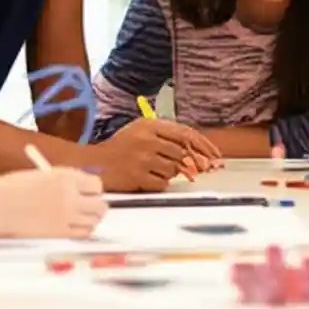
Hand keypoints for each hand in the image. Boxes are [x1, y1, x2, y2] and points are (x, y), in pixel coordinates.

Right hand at [0, 167, 105, 238]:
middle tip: (88, 207)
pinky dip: (82, 231)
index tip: (88, 192)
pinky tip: (72, 227)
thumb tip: (84, 189)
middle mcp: (70, 196)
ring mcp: (66, 216)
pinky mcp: (59, 233)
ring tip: (79, 217)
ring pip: (94, 221)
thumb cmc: (14, 188)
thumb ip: (65, 181)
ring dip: (90, 219)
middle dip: (97, 206)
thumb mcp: (44, 176)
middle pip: (100, 205)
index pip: (96, 185)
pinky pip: (83, 233)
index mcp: (66, 178)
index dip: (93, 190)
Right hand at [96, 119, 217, 191]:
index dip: (204, 145)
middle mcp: (146, 139)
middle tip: (199, 170)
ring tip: (155, 170)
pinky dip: (160, 183)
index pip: (186, 133)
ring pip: (174, 169)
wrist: (93, 164)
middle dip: (193, 164)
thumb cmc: (120, 149)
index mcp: (149, 125)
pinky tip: (148, 178)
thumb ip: (167, 138)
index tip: (215, 155)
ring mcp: (142, 157)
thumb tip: (196, 152)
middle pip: (182, 153)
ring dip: (171, 173)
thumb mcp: (142, 133)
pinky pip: (162, 183)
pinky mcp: (137, 175)